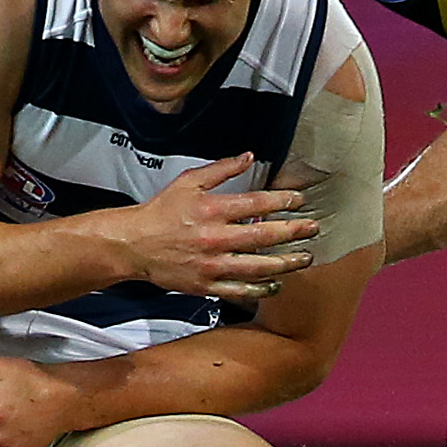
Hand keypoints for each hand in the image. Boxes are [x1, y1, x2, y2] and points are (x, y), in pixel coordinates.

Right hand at [123, 154, 319, 302]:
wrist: (133, 244)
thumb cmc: (161, 211)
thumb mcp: (189, 181)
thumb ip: (222, 170)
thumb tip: (248, 156)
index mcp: (212, 210)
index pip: (256, 204)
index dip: (282, 201)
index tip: (299, 201)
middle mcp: (214, 238)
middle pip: (263, 236)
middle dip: (293, 233)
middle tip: (313, 229)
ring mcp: (211, 264)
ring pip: (257, 267)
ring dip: (285, 263)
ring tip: (305, 258)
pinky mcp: (206, 285)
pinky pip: (239, 290)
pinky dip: (260, 289)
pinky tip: (276, 284)